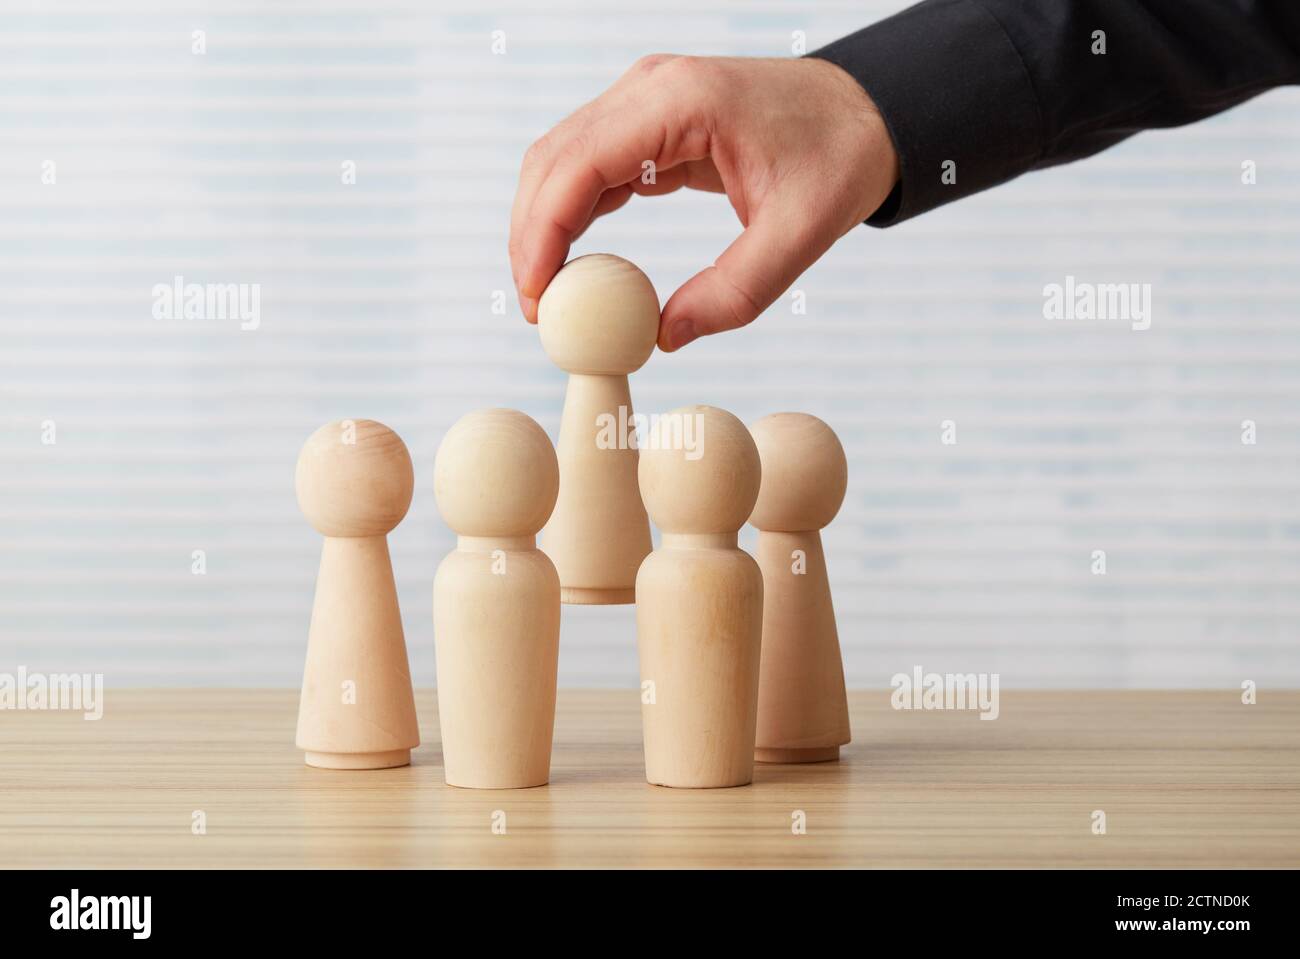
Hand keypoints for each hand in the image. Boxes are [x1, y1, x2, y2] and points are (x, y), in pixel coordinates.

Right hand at [509, 55, 899, 350]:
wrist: (867, 113)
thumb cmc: (840, 158)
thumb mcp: (800, 235)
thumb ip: (734, 293)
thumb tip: (662, 337)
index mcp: (682, 102)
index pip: (579, 164)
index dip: (543, 233)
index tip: (537, 296)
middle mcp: (650, 89)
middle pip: (553, 160)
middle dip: (533, 237)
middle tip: (539, 310)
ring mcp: (646, 99)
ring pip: (562, 160)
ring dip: (545, 226)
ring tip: (551, 295)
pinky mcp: (651, 120)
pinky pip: (592, 165)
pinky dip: (573, 213)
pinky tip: (578, 263)